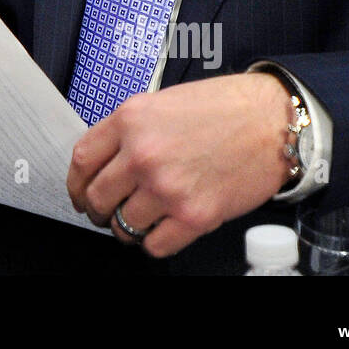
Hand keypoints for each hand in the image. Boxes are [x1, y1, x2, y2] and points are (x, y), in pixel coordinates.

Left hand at [66, 73, 293, 256]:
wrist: (272, 122)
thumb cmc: (224, 108)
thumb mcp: (160, 103)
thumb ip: (128, 130)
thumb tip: (105, 161)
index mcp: (130, 120)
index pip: (81, 161)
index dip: (76, 184)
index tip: (80, 193)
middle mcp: (143, 154)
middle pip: (97, 197)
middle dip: (99, 210)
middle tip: (107, 212)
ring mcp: (167, 187)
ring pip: (123, 226)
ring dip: (127, 227)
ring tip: (141, 219)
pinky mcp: (194, 216)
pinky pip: (155, 245)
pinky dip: (155, 242)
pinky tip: (163, 229)